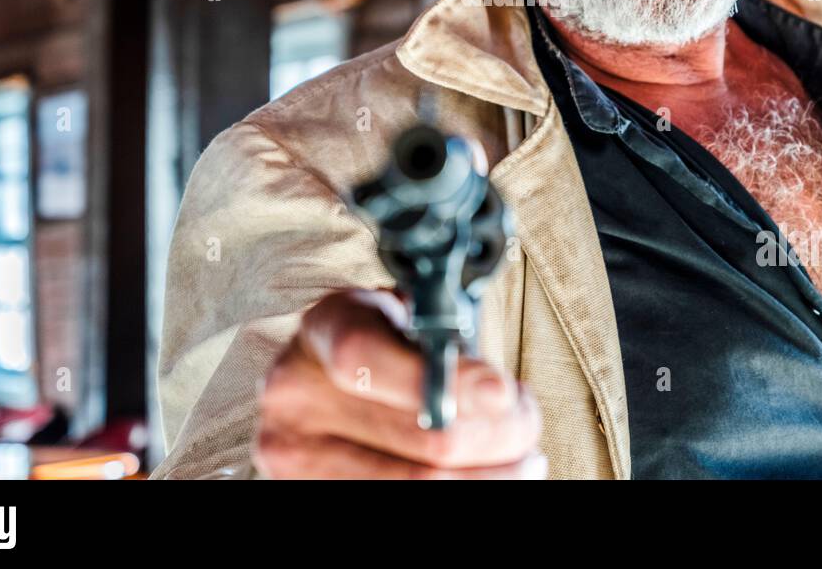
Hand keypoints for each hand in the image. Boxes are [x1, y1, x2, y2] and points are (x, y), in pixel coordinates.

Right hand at [254, 288, 545, 478]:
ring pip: (422, 485)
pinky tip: (486, 473)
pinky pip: (405, 504)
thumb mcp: (408, 316)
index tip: (503, 392)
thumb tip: (496, 396)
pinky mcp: (306, 491)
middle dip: (499, 434)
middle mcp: (294, 393)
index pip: (367, 357)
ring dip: (492, 473)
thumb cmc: (387, 339)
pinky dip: (467, 488)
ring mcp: (294, 455)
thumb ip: (444, 345)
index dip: (444, 379)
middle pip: (421, 438)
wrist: (329, 378)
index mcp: (322, 328)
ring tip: (518, 456)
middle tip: (527, 422)